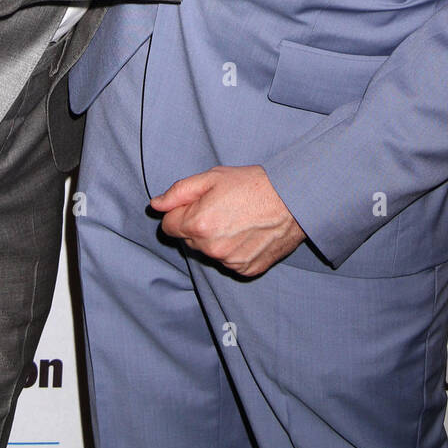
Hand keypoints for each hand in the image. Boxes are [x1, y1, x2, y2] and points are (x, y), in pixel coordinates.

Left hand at [151, 166, 305, 276]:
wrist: (292, 200)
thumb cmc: (253, 185)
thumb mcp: (212, 177)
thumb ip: (179, 192)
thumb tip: (155, 205)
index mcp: (198, 224)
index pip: (168, 226)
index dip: (180, 212)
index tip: (197, 203)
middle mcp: (211, 248)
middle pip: (188, 240)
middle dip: (198, 225)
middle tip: (222, 207)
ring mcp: (230, 262)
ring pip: (209, 252)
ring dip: (216, 239)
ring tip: (238, 219)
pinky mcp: (246, 270)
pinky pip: (229, 262)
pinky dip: (234, 250)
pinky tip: (248, 233)